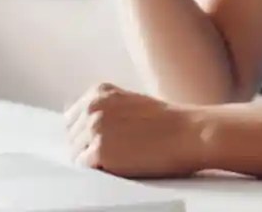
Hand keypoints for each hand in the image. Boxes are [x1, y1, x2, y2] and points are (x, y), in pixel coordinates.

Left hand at [63, 83, 206, 177]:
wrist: (190, 133)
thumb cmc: (168, 122)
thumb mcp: (130, 103)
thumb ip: (104, 109)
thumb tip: (76, 121)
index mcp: (99, 92)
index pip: (72, 118)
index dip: (86, 133)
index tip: (106, 140)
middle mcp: (92, 106)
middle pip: (72, 137)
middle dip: (88, 147)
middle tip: (118, 151)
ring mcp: (94, 128)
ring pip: (76, 154)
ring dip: (94, 160)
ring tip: (123, 157)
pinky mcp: (100, 151)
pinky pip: (86, 168)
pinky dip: (100, 170)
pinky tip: (121, 165)